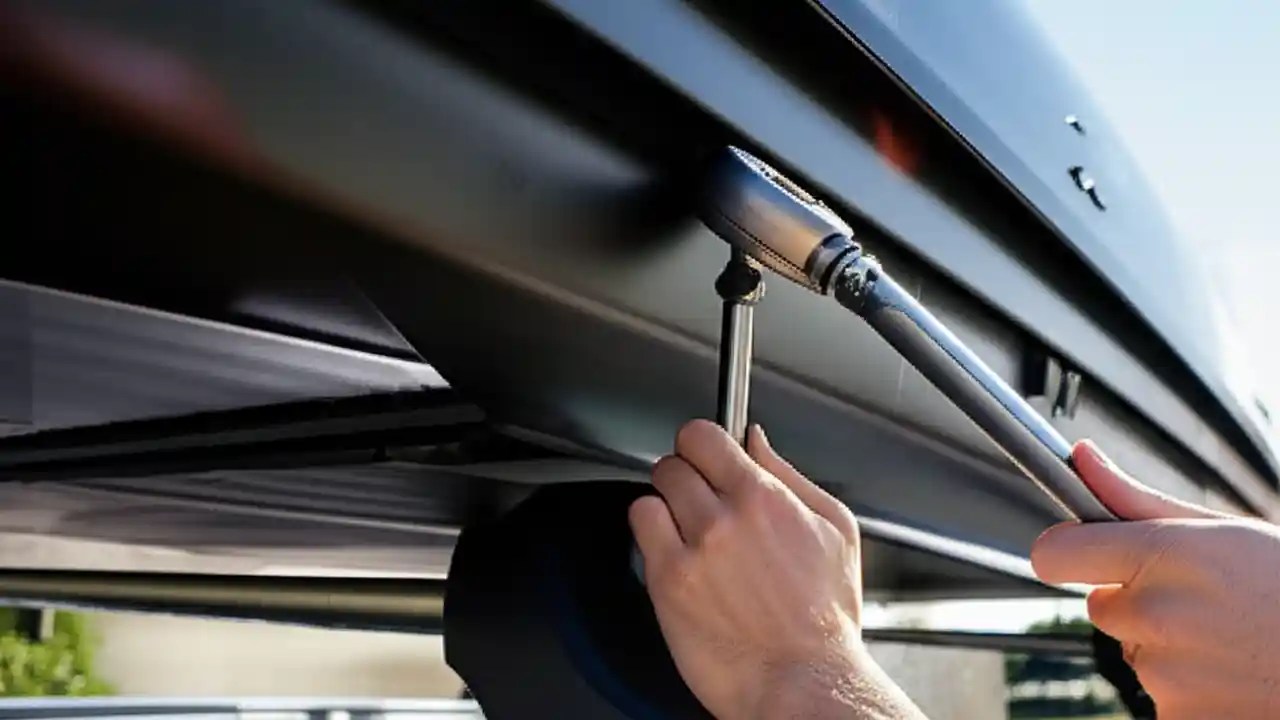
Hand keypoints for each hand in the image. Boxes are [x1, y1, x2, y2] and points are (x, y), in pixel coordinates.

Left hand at [629, 419, 924, 719]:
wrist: (804, 682)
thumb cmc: (825, 620)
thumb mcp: (835, 530)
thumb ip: (789, 475)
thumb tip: (755, 440)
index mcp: (765, 498)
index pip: (704, 435)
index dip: (702, 444)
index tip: (706, 457)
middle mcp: (724, 518)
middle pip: (673, 461)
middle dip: (687, 476)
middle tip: (702, 502)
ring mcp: (692, 549)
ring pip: (653, 492)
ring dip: (667, 505)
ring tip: (690, 532)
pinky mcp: (667, 582)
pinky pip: (640, 528)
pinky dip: (652, 533)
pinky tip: (676, 552)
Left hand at [1032, 441, 1279, 719]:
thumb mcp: (1226, 529)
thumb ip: (1137, 500)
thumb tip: (1080, 458)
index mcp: (1164, 556)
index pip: (1054, 554)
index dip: (1066, 551)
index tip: (1084, 552)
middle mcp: (1156, 614)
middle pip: (1101, 607)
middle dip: (1138, 601)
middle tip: (1204, 600)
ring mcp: (1164, 674)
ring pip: (1134, 652)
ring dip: (1167, 647)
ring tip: (1231, 637)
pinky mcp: (1178, 719)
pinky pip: (1160, 696)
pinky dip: (1189, 689)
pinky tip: (1234, 674)